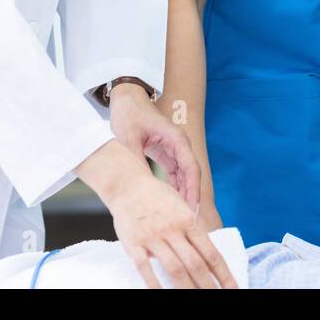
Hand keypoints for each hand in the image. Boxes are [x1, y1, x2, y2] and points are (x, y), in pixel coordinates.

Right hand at [76, 140, 238, 288]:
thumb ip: (193, 230)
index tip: (233, 288)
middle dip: (209, 286)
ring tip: (196, 300)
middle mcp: (174, 229)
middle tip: (218, 299)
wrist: (129, 185)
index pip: (211, 253)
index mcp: (189, 221)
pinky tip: (162, 295)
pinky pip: (145, 268)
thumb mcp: (182, 208)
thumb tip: (207, 254)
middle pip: (196, 264)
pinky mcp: (134, 243)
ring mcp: (154, 237)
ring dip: (187, 289)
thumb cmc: (158, 197)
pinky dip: (155, 284)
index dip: (223, 274)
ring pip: (175, 268)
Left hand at [108, 84, 201, 211]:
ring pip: (185, 176)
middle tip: (188, 218)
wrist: (127, 100)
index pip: (191, 168)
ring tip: (180, 215)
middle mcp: (180, 144)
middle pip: (191, 174)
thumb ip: (136, 162)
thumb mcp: (129, 139)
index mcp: (176, 139)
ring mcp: (175, 149)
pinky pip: (176, 174)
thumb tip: (140, 187)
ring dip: (183, 194)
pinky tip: (172, 203)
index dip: (192, 189)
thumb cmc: (129, 115)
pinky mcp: (167, 153)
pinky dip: (175, 188)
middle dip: (191, 196)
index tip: (191, 208)